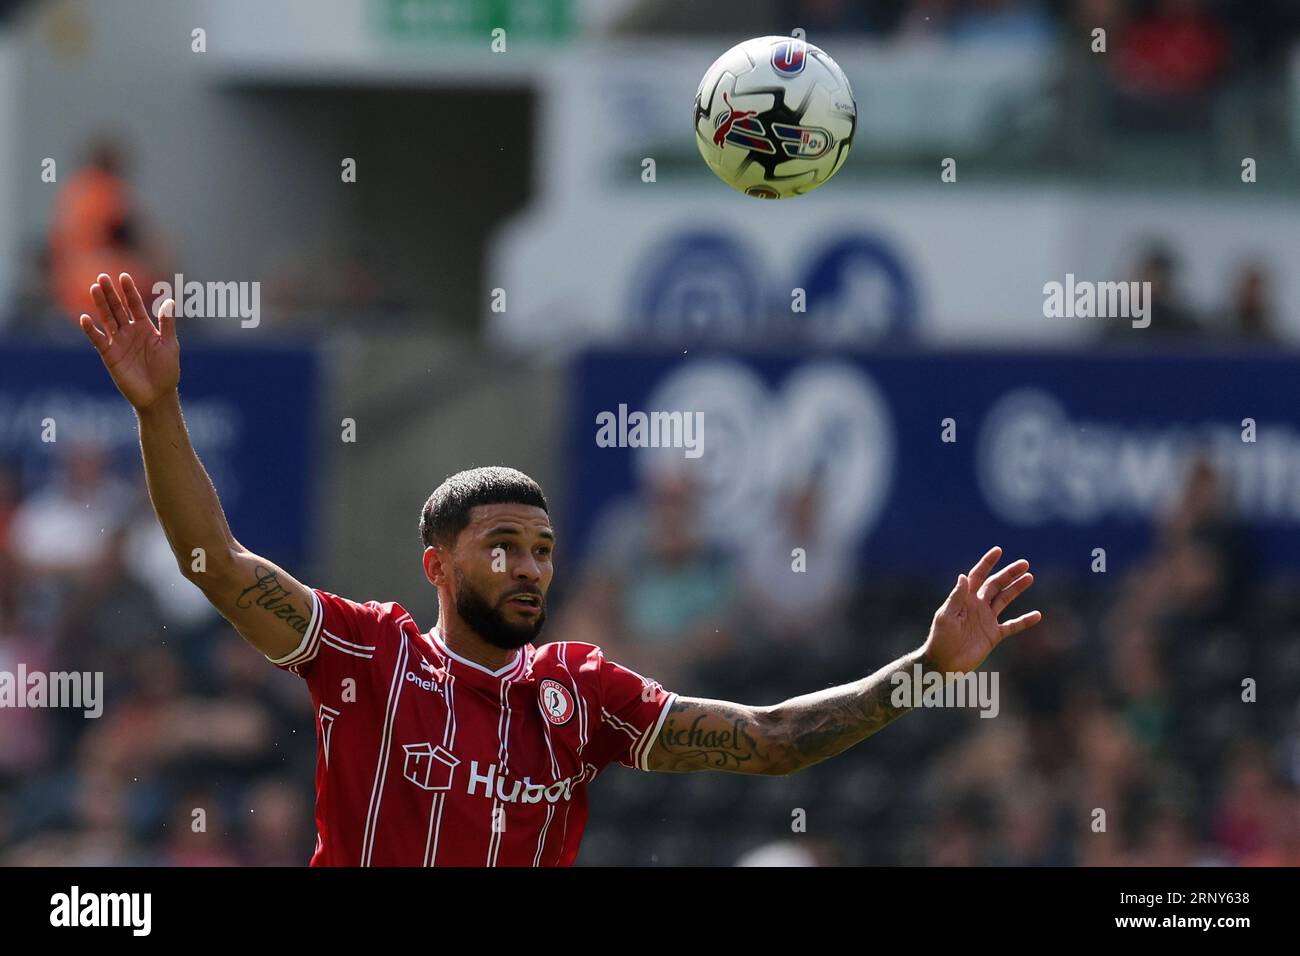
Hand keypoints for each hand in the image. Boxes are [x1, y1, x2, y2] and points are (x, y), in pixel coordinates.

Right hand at [80, 273, 178, 411]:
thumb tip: (169, 300)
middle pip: (118, 308)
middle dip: (111, 293)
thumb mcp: (170, 345)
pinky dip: (91, 330)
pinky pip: (98, 340)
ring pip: (107, 319)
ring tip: (94, 288)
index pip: (134, 304)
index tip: (123, 276)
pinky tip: (85, 319)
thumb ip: (167, 324)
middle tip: (102, 277)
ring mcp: (118, 342)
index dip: (129, 291)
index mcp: (145, 327)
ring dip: (100, 305)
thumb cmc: (167, 370)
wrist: (157, 394)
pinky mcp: (109, 355)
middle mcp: (129, 331)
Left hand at [921, 546, 1041, 672]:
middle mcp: (977, 606)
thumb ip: (956, 597)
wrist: (944, 663)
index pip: (977, 576)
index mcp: (964, 599)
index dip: (987, 563)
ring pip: (1005, 600)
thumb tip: (962, 575)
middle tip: (1025, 564)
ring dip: (1017, 589)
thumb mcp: (946, 616)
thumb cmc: (940, 639)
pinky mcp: (994, 635)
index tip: (998, 550)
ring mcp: (986, 620)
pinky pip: (1012, 626)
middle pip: (996, 585)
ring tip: (1030, 577)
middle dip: (1009, 574)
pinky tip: (1037, 615)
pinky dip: (1024, 621)